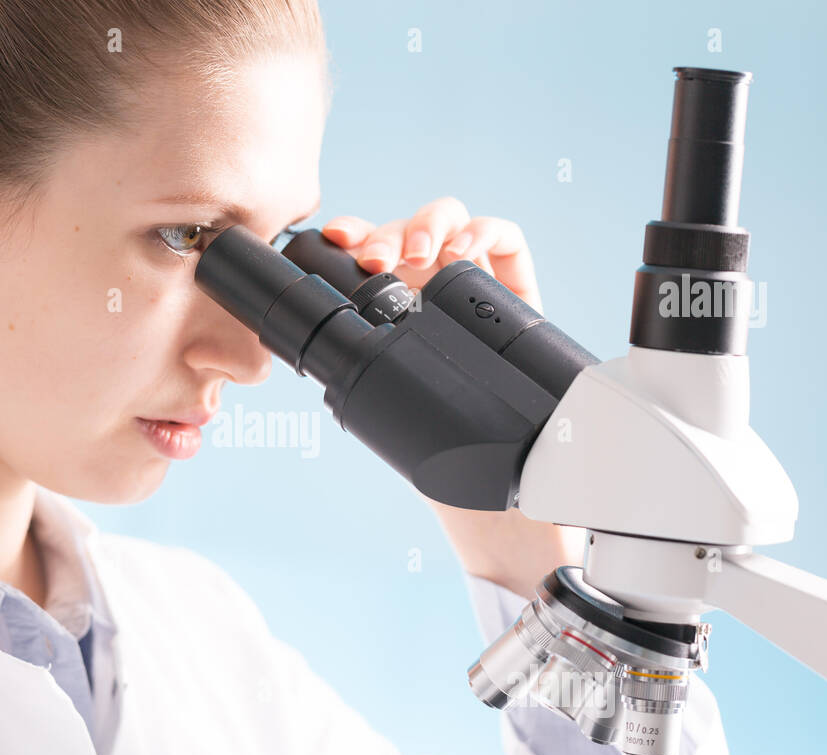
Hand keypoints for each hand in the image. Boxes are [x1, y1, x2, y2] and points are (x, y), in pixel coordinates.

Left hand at [321, 198, 580, 598]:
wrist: (496, 463)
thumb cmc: (436, 427)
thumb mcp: (389, 394)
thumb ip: (360, 370)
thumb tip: (314, 369)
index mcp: (391, 299)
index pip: (367, 250)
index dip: (352, 235)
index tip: (334, 238)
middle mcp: (426, 282)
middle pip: (404, 230)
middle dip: (387, 236)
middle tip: (378, 262)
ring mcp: (470, 278)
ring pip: (447, 221)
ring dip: (428, 228)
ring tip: (419, 256)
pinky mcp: (512, 283)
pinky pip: (501, 236)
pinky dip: (482, 232)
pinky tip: (464, 253)